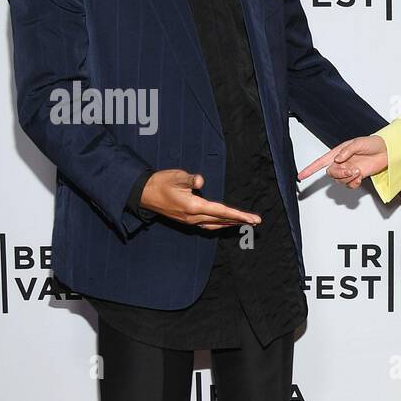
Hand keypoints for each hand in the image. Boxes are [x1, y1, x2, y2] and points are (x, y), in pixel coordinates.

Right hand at [140, 169, 261, 229]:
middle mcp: (193, 217)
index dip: (238, 215)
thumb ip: (189, 178)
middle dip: (240, 220)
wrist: (144, 194)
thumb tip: (200, 181)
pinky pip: (208, 224)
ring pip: (216, 224)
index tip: (252, 219)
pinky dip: (220, 223)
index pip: (221, 211)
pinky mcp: (187, 220)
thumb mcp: (175, 175)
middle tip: (257, 221)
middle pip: (222, 220)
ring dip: (231, 223)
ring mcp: (190, 221)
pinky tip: (226, 222)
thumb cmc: (161, 182)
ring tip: (246, 222)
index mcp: (193, 206)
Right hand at [297, 134, 387, 187]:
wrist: (387, 151)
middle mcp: (342, 162)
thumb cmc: (373, 143)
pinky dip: (353, 183)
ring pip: (340, 180)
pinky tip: (360, 177)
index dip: (310, 169)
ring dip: (348, 178)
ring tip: (358, 171)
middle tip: (352, 170)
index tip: (301, 175)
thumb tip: (338, 159)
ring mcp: (349, 170)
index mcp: (338, 153)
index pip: (320, 162)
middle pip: (331, 173)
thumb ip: (347, 151)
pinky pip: (349, 185)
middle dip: (340, 174)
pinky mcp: (357, 176)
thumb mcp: (359, 143)